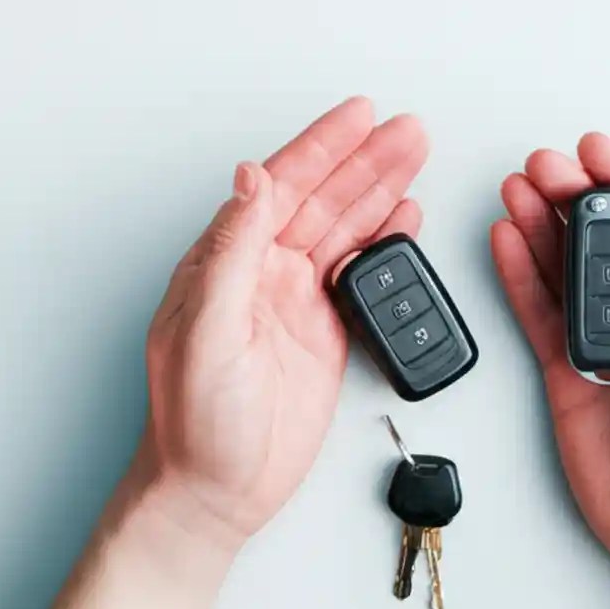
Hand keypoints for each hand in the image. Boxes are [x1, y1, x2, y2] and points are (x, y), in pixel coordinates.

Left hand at [139, 97, 428, 548]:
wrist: (217, 492)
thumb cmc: (195, 423)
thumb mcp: (208, 332)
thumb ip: (232, 252)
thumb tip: (249, 181)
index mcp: (225, 263)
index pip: (279, 187)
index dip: (320, 148)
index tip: (357, 117)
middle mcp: (260, 274)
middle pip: (322, 199)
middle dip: (365, 161)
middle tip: (407, 131)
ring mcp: (293, 302)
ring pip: (344, 230)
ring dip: (380, 192)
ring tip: (414, 157)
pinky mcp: (322, 333)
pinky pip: (358, 275)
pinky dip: (384, 243)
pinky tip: (403, 217)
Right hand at [490, 133, 609, 581]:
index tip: (596, 151)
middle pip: (603, 240)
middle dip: (573, 196)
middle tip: (543, 167)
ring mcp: (602, 343)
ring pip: (564, 269)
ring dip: (540, 225)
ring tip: (515, 188)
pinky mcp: (566, 373)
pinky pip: (538, 314)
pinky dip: (519, 276)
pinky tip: (505, 240)